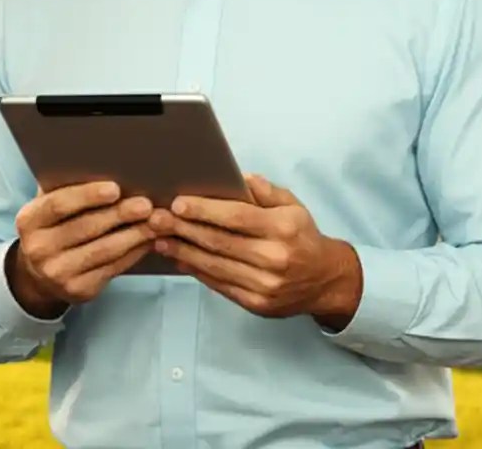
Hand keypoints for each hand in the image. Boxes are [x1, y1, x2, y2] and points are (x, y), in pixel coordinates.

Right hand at [7, 181, 155, 318]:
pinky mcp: (79, 290)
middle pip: (86, 228)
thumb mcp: (47, 207)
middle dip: (119, 215)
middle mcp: (38, 249)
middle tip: (146, 204)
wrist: (38, 275)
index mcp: (29, 220)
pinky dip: (134, 253)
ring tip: (154, 222)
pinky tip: (148, 241)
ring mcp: (58, 273)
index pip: (58, 204)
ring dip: (134, 235)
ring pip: (104, 251)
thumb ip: (64, 188)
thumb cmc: (52, 228)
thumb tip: (102, 163)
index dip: (87, 195)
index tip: (115, 188)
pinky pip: (112, 268)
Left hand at [149, 174, 361, 330]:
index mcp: (282, 229)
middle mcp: (274, 258)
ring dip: (183, 251)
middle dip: (184, 229)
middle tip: (156, 218)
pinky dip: (196, 270)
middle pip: (219, 242)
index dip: (204, 211)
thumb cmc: (302, 236)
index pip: (236, 218)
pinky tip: (179, 257)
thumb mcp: (292, 206)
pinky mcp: (257, 304)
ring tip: (159, 238)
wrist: (326, 280)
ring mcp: (265, 284)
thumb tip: (239, 178)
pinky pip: (219, 285)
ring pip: (214, 265)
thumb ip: (265, 192)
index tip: (178, 203)